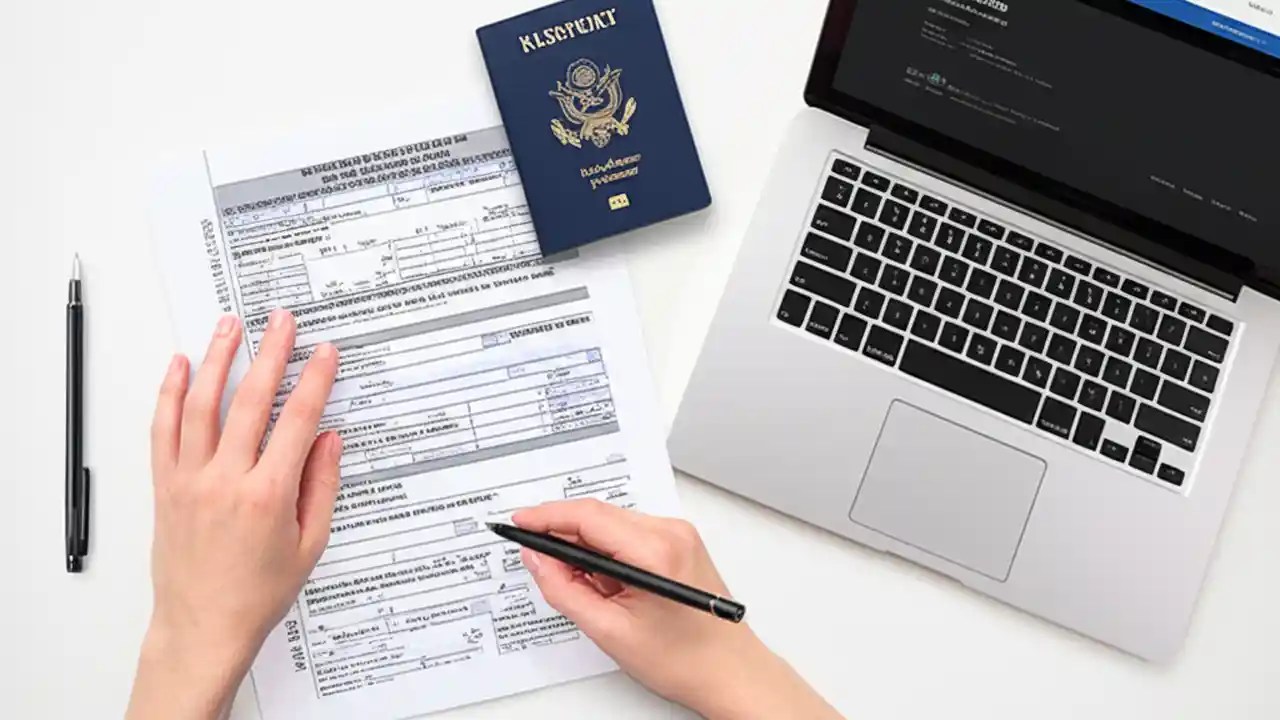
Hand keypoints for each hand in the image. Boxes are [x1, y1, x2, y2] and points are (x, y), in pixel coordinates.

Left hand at [127, 310, 341, 719]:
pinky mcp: (165, 486)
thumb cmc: (258, 593)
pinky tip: (178, 366)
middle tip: (281, 321)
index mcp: (268, 495)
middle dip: (270, 353)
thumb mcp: (310, 544)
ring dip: (217, 359)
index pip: (297, 421)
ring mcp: (190, 480)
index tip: (325, 353)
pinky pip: (163, 430)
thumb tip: (328, 439)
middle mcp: (226, 481)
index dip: (314, 380)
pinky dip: (169, 393)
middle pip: (250, 400)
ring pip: (202, 404)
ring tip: (230, 327)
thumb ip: (320, 486)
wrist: (203, 626)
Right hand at [513, 500, 841, 719]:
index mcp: (656, 551)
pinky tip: (605, 585)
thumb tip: (538, 560)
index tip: (519, 523)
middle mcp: (671, 532)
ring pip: (612, 524)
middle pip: (599, 516)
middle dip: (563, 535)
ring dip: (587, 548)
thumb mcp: (610, 630)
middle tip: (537, 560)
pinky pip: (629, 534)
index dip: (547, 517)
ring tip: (583, 589)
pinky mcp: (679, 542)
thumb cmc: (684, 659)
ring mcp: (678, 534)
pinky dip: (607, 553)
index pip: (588, 517)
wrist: (729, 671)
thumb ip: (565, 590)